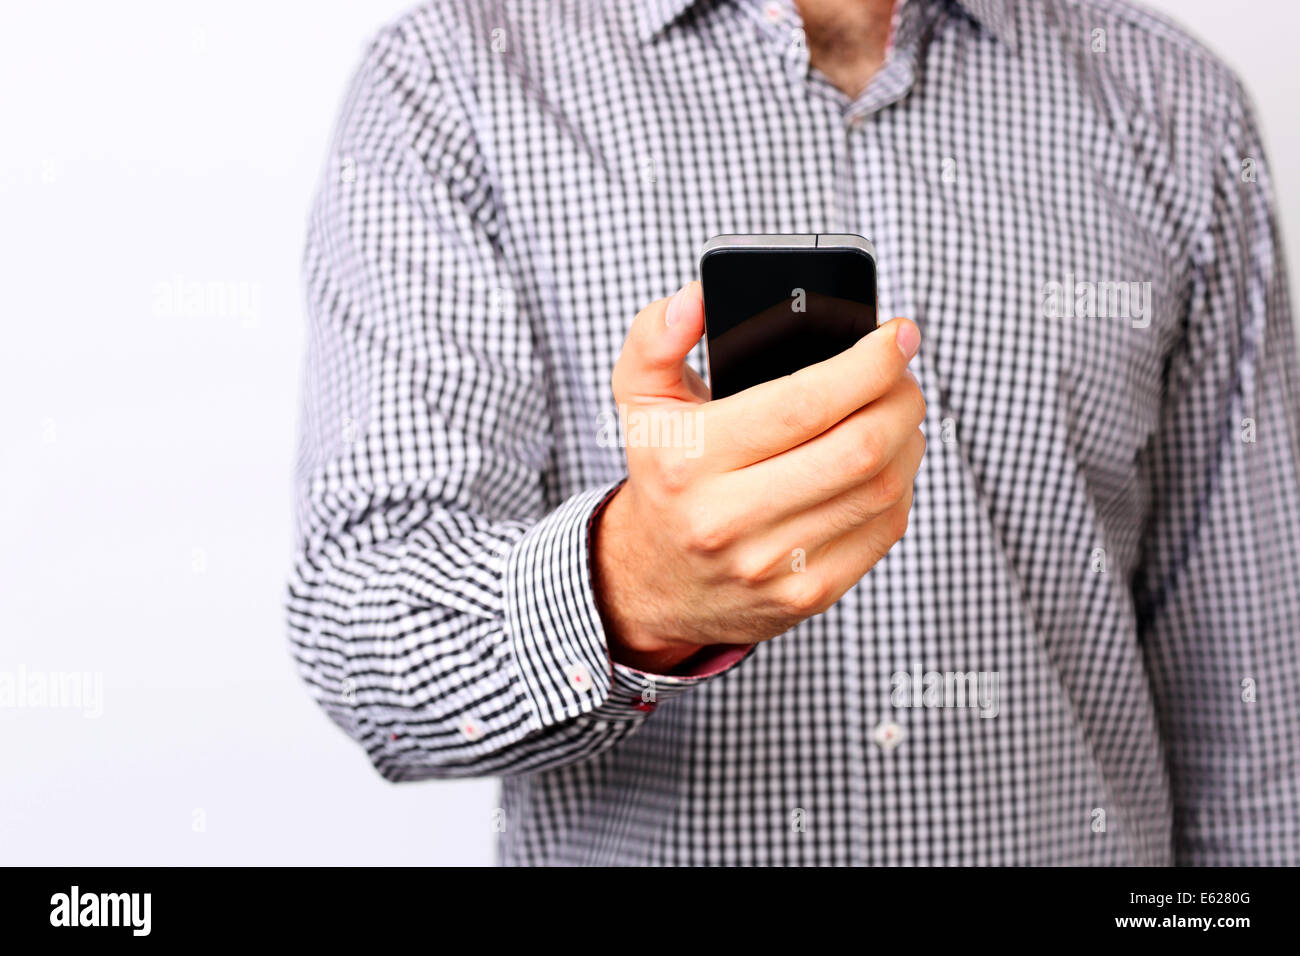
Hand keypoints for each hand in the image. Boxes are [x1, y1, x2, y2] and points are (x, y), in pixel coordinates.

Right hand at [592, 281, 925, 672]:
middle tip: (903, 373)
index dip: (867, 365)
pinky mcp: (807, 594)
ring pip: (881, 490)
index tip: (897, 336)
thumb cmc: (665, 471)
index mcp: (691, 459)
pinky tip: (888, 461)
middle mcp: (728, 519)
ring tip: (898, 410)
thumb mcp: (640, 400)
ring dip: (909, 438)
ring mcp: (771, 565)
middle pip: (858, 448)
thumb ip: (656, 337)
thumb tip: (696, 297)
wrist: (656, 579)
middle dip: (902, 397)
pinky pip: (884, 531)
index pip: (803, 404)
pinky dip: (902, 485)